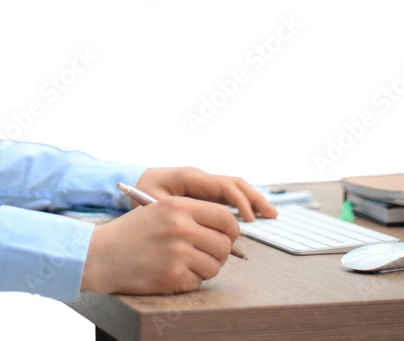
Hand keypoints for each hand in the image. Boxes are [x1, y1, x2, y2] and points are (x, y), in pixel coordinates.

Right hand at [80, 195, 237, 294]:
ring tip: (182, 263)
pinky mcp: (174, 275)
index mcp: (177, 206)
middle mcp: (180, 227)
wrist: (102, 255)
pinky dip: (188, 281)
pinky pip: (198, 282)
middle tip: (203, 254)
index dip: (230, 229)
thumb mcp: (158, 210)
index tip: (225, 236)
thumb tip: (227, 230)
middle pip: (224, 244)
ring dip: (203, 268)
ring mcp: (178, 252)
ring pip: (214, 266)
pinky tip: (170, 272)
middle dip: (217, 253)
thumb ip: (191, 215)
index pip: (224, 217)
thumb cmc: (131, 233)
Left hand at [136, 167, 277, 221]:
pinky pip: (228, 196)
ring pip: (235, 188)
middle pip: (234, 184)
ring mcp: (204, 185)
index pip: (222, 185)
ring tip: (269, 214)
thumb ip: (177, 212)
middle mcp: (200, 178)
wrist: (133, 185)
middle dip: (254, 198)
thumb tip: (201, 225)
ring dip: (253, 200)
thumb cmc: (141, 194)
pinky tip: (254, 216)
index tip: (248, 219)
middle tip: (270, 215)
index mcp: (190, 177)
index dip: (238, 201)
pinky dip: (244, 204)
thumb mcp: (154, 203)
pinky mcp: (204, 193)